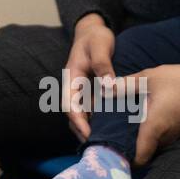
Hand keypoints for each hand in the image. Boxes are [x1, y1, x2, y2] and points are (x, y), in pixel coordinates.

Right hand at [63, 14, 115, 140]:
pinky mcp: (88, 92)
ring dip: (89, 128)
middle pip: (72, 114)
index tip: (88, 134)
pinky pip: (90, 110)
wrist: (92, 32)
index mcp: (71, 77)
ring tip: (105, 143)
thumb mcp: (100, 46)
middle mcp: (73, 86)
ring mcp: (80, 90)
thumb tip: (108, 86)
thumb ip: (103, 64)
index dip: (77, 120)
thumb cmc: (95, 37)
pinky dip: (97, 121)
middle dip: (82, 131)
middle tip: (98, 146)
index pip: (69, 103)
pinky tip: (111, 129)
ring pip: (80, 114)